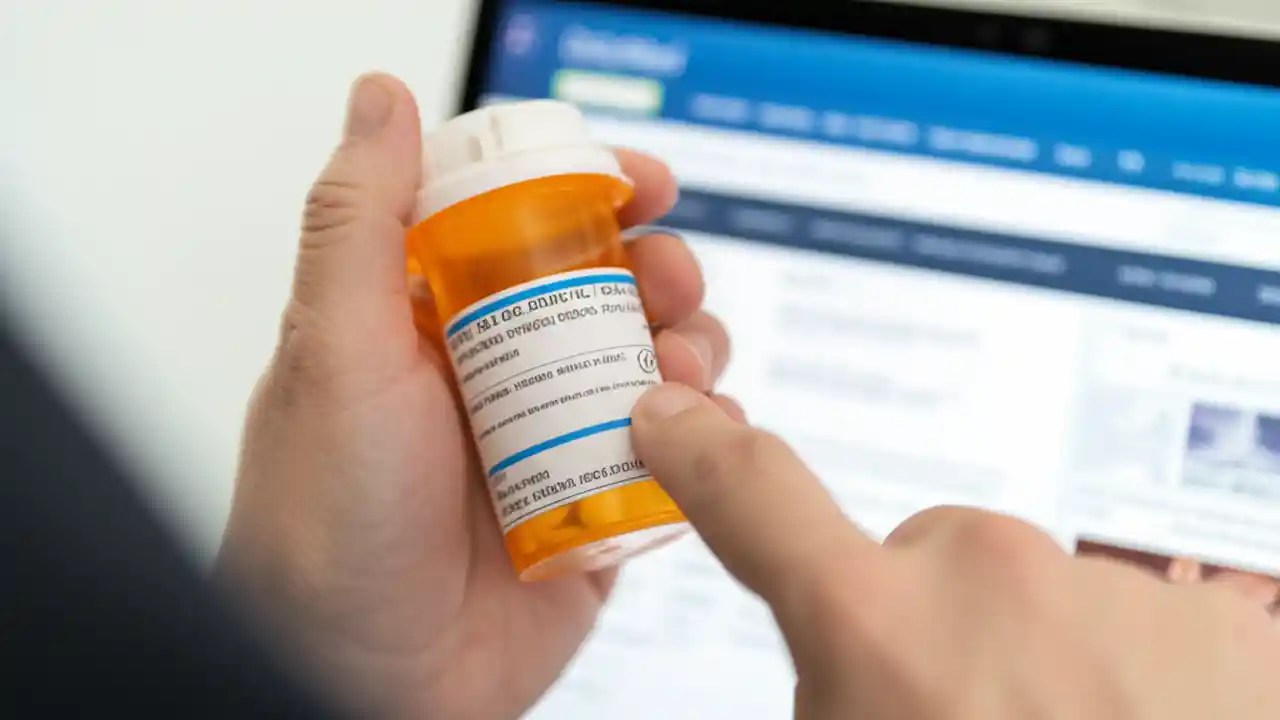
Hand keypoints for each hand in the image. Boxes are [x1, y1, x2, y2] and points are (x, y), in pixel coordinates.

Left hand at [216, 74, 728, 718]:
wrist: (364, 687)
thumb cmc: (323, 526)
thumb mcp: (334, 352)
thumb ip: (360, 222)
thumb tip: (380, 100)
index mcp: (426, 324)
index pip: (518, 223)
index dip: (587, 189)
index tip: (641, 180)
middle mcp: (491, 377)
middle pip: (602, 290)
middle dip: (655, 271)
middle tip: (670, 281)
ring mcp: (546, 442)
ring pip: (647, 366)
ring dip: (688, 348)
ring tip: (684, 370)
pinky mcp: (593, 510)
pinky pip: (671, 454)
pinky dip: (702, 435)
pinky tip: (698, 435)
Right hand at [631, 383, 1279, 718]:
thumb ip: (825, 689)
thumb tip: (836, 668)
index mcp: (873, 631)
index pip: (754, 494)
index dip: (702, 450)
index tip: (674, 419)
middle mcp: (989, 579)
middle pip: (926, 560)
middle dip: (930, 630)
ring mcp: (1111, 593)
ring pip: (1036, 599)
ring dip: (1037, 663)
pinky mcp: (1211, 621)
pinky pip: (1133, 624)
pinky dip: (1130, 680)